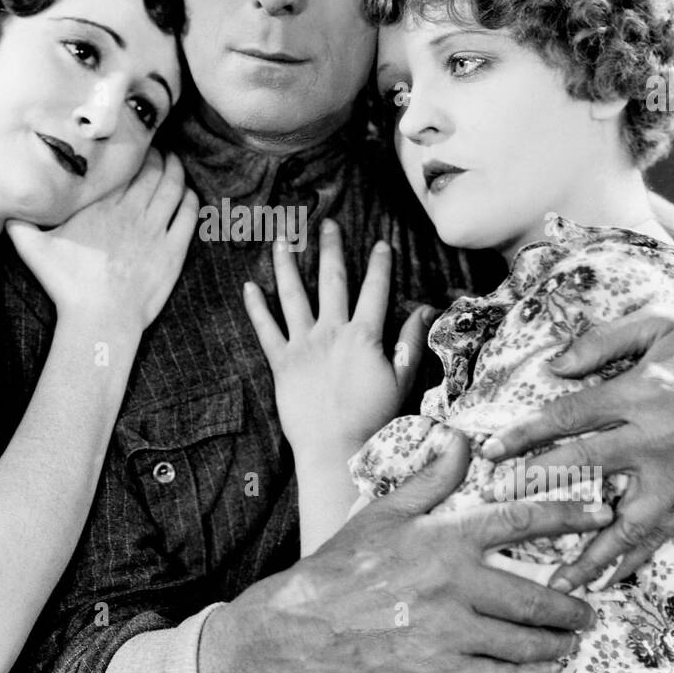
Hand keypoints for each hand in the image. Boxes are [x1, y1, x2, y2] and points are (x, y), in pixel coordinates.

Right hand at [6, 148, 198, 330]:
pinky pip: (188, 215)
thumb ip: (20, 226)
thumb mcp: (34, 251)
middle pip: (155, 173)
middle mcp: (133, 212)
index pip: (127, 167)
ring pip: (174, 189)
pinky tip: (189, 194)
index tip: (138, 146)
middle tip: (160, 150)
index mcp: (103, 206)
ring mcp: (156, 231)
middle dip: (160, 157)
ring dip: (177, 172)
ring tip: (175, 164)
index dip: (137, 152)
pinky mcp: (173, 251)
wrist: (100, 319)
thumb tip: (6, 211)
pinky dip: (191, 199)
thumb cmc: (67, 285)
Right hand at [199, 424, 606, 672]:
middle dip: (571, 603)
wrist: (303, 628)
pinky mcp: (441, 671)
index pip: (520, 521)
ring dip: (555, 640)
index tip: (601, 514)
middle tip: (588, 605)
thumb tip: (459, 440)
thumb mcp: (384, 513)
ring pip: (524, 640)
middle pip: (535, 595)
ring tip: (569, 638)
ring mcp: (450, 632)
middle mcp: (455, 585)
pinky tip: (543, 668)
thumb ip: (430, 479)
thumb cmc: (342, 567)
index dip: (567, 515)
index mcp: (444, 540)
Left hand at [242, 218, 434, 455]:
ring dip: (287, 265)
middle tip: (327, 224)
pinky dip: (256, 308)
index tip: (382, 244)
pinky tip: (249, 286)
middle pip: (332, 280)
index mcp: (364, 336)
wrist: (335, 449)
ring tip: (282, 239)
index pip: (374, 290)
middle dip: (330, 249)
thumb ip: (411, 342)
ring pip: (293, 296)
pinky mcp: (281, 363)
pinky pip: (266, 330)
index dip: (380, 266)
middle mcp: (332, 333)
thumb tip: (425, 309)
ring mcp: (304, 346)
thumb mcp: (402, 380)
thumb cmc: (372, 419)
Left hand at [479, 306, 673, 590]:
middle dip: (534, 486)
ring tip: (547, 580)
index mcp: (642, 393)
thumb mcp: (661, 325)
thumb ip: (603, 340)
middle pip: (583, 467)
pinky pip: (655, 537)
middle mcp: (655, 439)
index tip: (488, 452)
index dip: (525, 434)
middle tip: (492, 503)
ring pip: (619, 520)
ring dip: (582, 550)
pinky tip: (601, 584)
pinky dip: (627, 562)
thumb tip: (553, 365)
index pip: (569, 417)